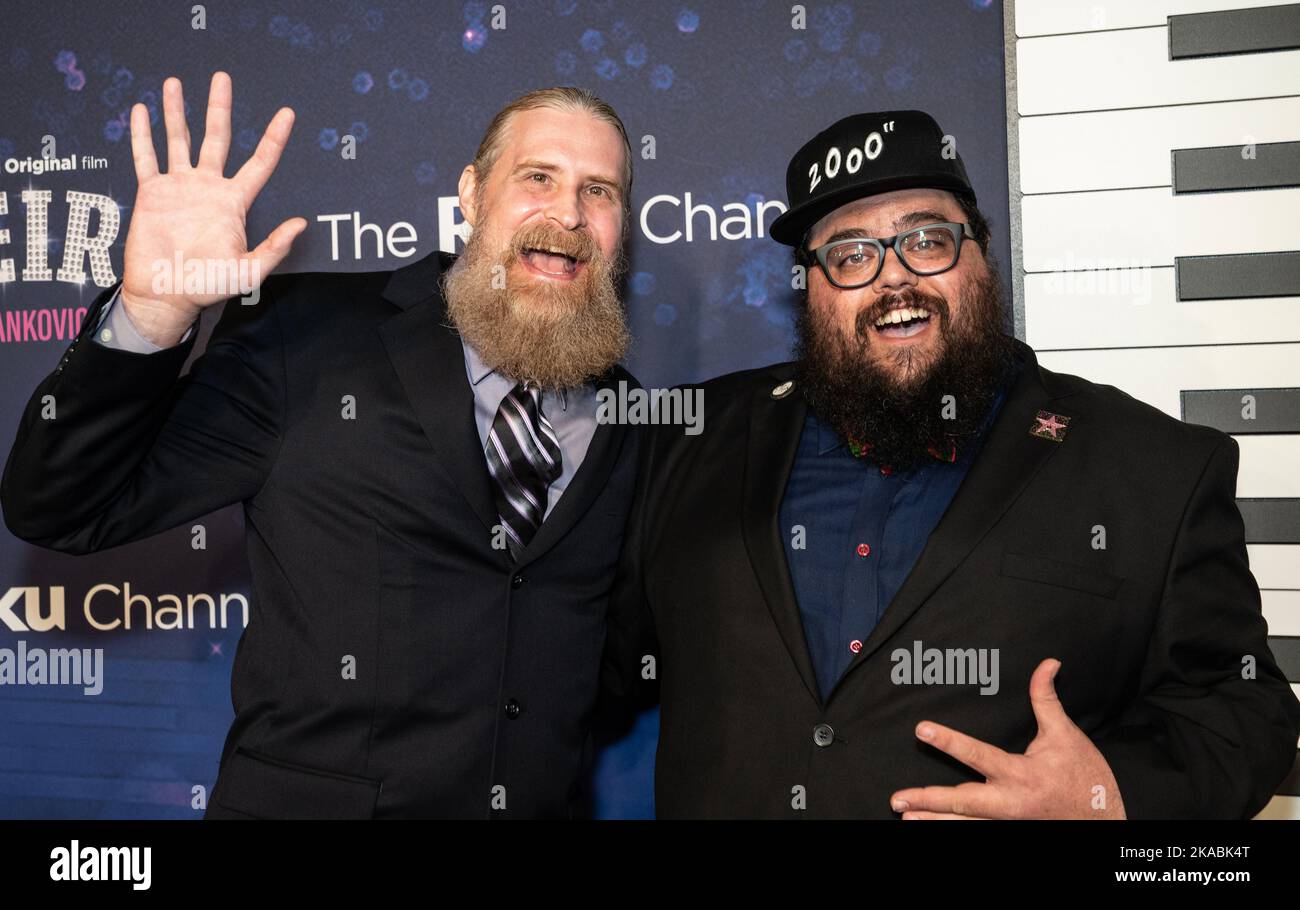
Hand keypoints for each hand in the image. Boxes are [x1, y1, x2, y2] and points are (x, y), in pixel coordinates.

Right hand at [120, 72, 306, 345]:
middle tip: (222, 77)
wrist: (166, 295)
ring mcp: (179, 187)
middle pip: (217, 138)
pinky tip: (141, 110)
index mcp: (234, 202)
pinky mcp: (152, 193)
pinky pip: (146, 158)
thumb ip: (275, 248)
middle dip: (219, 107)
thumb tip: (302, 224)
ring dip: (177, 111)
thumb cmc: (209, 287)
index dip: (274, 138)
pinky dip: (142, 134)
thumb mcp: (249, 272)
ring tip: (175, 82)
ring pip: (179, 140)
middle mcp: (208, 188)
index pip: (260, 162)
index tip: (287, 113)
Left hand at [889, 658, 1125, 818]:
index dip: (949, 741)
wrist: (1106, 822)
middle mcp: (1011, 802)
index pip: (978, 754)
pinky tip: (929, 827)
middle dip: (929, 800)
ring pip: (965, 824)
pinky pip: (977, 833)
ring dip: (934, 822)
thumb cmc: (1085, 777)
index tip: (921, 729)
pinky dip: (953, 831)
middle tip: (897, 798)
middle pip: (964, 802)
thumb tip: (1048, 663)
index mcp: (1021, 773)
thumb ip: (1046, 699)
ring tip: (905, 817)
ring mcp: (1009, 823)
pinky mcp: (1010, 833)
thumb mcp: (1067, 735)